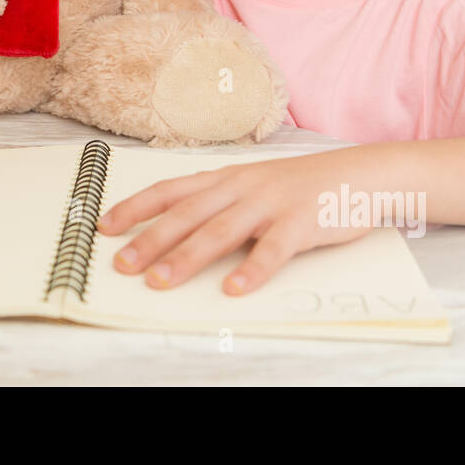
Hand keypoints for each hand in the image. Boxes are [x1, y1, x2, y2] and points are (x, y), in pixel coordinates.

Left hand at [95, 152, 374, 294]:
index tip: (105, 226)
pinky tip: (233, 289)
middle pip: (187, 214)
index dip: (136, 207)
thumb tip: (172, 232)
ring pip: (220, 230)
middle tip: (123, 264)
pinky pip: (273, 249)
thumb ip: (217, 204)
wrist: (358, 175)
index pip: (170, 190)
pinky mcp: (301, 222)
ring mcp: (270, 203)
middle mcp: (241, 187)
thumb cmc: (299, 187)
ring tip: (161, 281)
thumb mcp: (252, 185)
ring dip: (187, 257)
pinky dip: (252, 269)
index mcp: (225, 178)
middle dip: (150, 240)